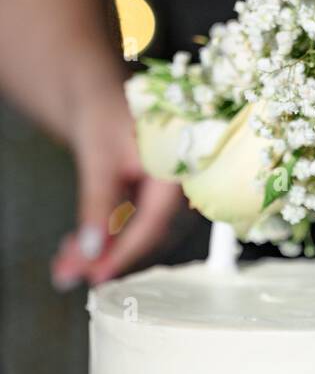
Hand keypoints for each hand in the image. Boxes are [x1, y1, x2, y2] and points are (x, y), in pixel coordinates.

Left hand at [51, 87, 183, 288]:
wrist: (107, 96)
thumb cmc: (105, 114)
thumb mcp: (98, 159)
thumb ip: (97, 205)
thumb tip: (91, 252)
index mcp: (180, 166)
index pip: (154, 223)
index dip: (124, 254)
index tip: (95, 276)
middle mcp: (188, 184)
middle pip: (150, 235)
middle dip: (108, 257)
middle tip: (68, 273)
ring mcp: (178, 195)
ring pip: (144, 236)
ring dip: (107, 252)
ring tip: (66, 262)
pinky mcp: (163, 202)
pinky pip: (141, 227)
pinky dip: (112, 239)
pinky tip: (83, 248)